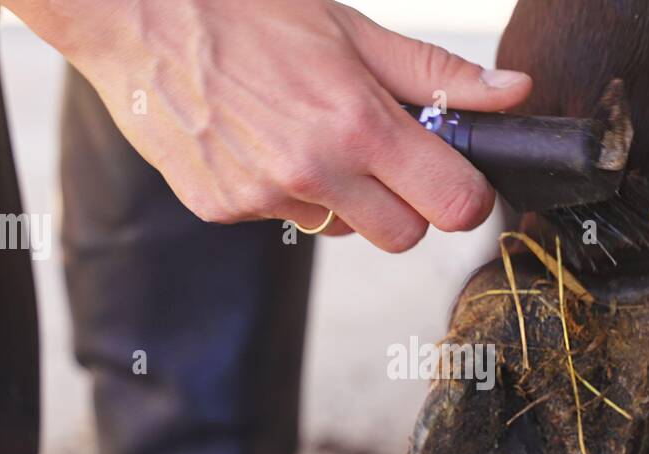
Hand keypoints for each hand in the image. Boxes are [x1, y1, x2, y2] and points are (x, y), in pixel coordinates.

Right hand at [0, 0, 532, 250]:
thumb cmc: (244, 9)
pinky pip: (283, 218)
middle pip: (404, 236)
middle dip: (406, 203)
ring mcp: (264, 197)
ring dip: (343, 197)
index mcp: (358, 124)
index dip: (462, 193)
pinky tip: (260, 141)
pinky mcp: (222, 209)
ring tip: (306, 134)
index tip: (451, 174)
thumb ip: (436, 75)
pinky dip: (284, 191)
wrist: (135, 14)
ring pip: (342, 229)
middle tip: (382, 155)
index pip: (453, 206)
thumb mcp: (351, 29)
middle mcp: (314, 171)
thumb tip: (513, 95)